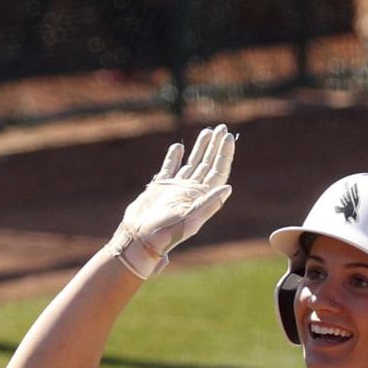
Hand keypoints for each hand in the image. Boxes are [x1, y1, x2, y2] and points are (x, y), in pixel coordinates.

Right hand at [107, 124, 235, 279]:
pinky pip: (169, 168)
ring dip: (200, 148)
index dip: (224, 155)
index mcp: (201, 198)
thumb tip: (229, 188)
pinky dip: (174, 157)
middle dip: (215, 146)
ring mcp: (175, 189)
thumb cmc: (165, 234)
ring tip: (207, 131)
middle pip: (207, 164)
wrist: (139, 239)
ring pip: (191, 163)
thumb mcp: (190, 220)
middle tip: (222, 128)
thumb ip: (209, 204)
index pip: (218, 172)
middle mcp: (191, 192)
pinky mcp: (159, 188)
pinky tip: (179, 147)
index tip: (228, 138)